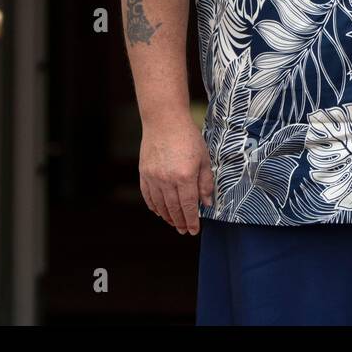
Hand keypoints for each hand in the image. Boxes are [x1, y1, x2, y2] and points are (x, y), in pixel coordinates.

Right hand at [139, 112, 213, 234]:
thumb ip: (206, 183)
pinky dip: (153, 206)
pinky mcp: (144, 173)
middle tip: (184, 230)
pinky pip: (147, 196)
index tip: (194, 230)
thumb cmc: (188, 137)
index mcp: (185, 176)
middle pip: (174, 209)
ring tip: (174, 223)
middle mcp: (167, 180)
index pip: (189, 206)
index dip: (192, 221)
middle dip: (180, 222)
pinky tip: (159, 211)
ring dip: (167, 217)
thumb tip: (207, 204)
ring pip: (160, 205)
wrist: (164, 121)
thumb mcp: (204, 158)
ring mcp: (153, 177)